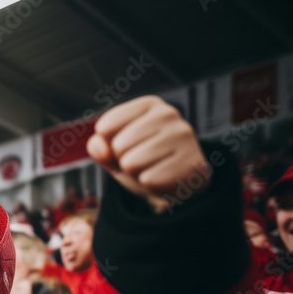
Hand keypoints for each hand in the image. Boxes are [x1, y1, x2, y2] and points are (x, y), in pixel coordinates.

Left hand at [87, 96, 209, 212]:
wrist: (175, 188)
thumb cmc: (143, 164)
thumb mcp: (114, 154)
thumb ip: (100, 147)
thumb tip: (100, 147)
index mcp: (149, 105)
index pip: (105, 127)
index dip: (109, 147)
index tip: (129, 148)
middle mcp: (168, 114)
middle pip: (118, 146)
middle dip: (124, 161)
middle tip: (144, 162)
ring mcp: (184, 136)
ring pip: (131, 163)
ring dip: (137, 174)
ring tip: (154, 169)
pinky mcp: (192, 161)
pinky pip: (148, 180)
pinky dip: (150, 186)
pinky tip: (166, 179)